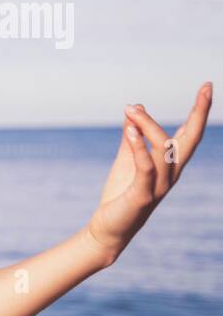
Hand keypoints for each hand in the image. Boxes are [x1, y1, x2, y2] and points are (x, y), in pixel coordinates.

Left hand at [86, 83, 211, 263]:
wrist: (108, 229)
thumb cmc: (120, 195)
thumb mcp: (126, 160)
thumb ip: (132, 137)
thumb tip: (134, 110)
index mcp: (170, 164)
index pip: (189, 134)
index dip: (199, 111)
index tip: (206, 86)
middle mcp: (171, 174)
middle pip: (191, 140)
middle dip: (200, 114)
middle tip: (205, 88)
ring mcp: (159, 185)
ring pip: (165, 149)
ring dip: (149, 126)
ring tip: (131, 109)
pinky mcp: (143, 195)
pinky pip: (145, 167)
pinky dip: (139, 147)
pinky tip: (130, 130)